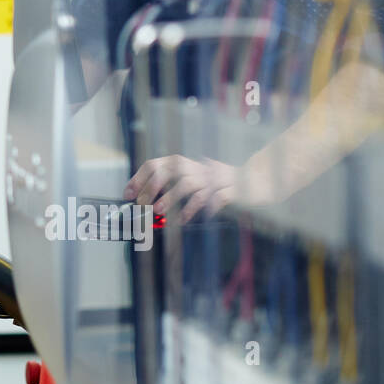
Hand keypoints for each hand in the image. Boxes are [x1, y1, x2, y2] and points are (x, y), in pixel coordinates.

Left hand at [125, 155, 240, 223]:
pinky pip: (208, 199)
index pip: (155, 164)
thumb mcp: (191, 180)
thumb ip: (170, 187)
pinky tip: (182, 220)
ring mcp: (213, 178)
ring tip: (158, 212)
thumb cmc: (216, 185)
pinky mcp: (228, 190)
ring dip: (170, 198)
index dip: (139, 178)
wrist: (255, 181)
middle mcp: (197, 167)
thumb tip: (142, 200)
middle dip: (151, 189)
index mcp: (184, 163)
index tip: (128, 194)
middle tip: (141, 206)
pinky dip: (193, 209)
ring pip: (186, 184)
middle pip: (168, 172)